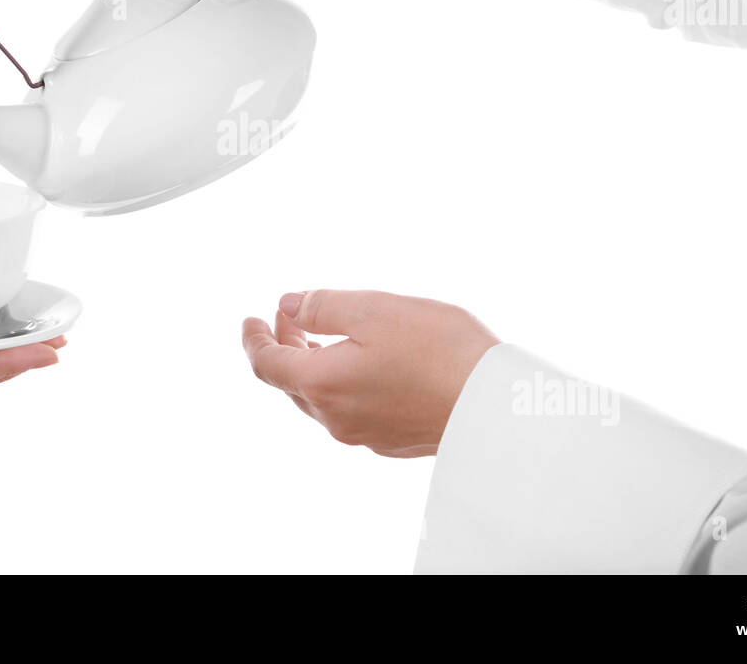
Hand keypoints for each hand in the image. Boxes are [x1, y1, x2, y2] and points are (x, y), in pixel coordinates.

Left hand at [242, 290, 499, 456]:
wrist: (496, 408)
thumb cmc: (440, 352)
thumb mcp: (374, 308)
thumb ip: (322, 306)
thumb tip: (289, 306)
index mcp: (322, 384)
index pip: (267, 364)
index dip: (253, 339)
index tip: (249, 320)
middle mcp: (336, 418)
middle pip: (291, 383)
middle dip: (284, 346)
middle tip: (287, 317)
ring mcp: (364, 434)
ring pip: (321, 399)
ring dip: (313, 365)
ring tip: (323, 336)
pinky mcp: (391, 440)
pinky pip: (351, 410)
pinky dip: (342, 382)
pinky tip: (364, 364)